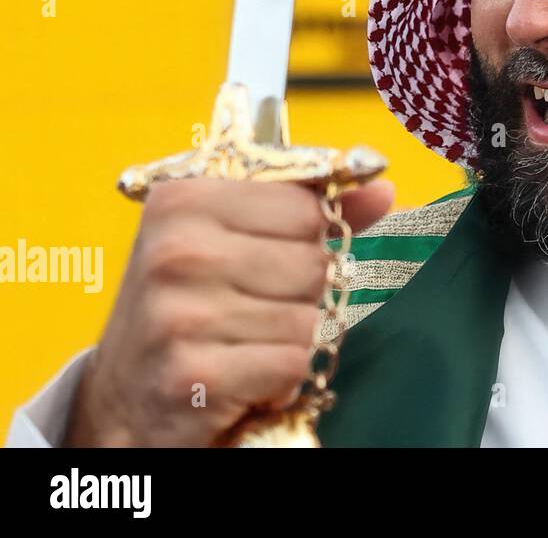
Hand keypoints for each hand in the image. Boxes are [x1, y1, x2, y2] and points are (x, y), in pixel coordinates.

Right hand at [64, 177, 392, 446]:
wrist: (124, 401)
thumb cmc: (187, 308)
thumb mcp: (231, 242)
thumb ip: (307, 211)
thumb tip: (382, 188)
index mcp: (185, 201)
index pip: (306, 208)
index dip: (304, 240)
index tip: (265, 257)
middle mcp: (177, 251)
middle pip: (312, 264)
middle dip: (299, 295)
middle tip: (252, 308)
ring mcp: (180, 314)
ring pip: (308, 318)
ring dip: (290, 340)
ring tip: (245, 342)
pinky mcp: (193, 374)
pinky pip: (292, 363)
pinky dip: (281, 379)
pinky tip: (242, 376)